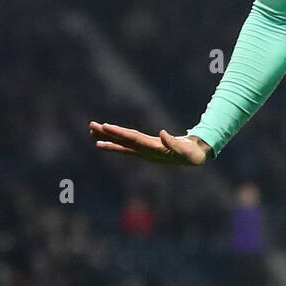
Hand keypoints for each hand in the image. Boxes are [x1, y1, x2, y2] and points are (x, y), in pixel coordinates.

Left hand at [89, 121, 212, 165]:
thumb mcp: (186, 149)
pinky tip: (105, 137)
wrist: (193, 159)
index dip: (119, 133)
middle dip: (107, 134)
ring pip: (123, 143)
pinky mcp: (145, 149)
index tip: (105, 126)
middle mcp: (145, 151)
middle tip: (91, 126)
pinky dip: (115, 140)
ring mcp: (144, 151)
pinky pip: (126, 144)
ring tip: (92, 131)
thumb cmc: (191, 153)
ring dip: (107, 137)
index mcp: (153, 149)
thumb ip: (174, 143)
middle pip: (123, 141)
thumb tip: (162, 133)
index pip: (133, 139)